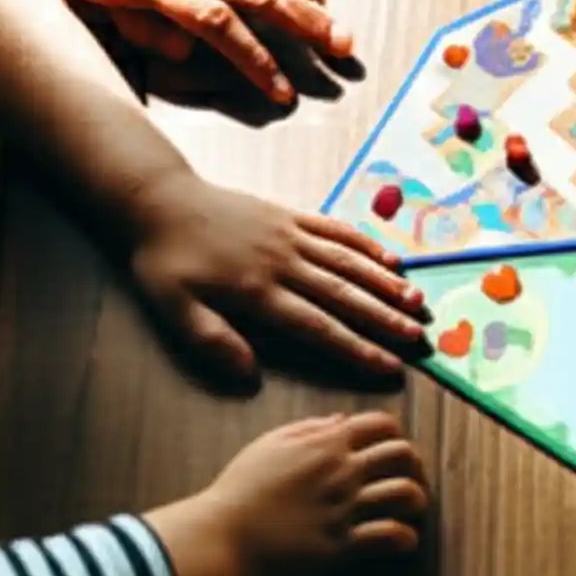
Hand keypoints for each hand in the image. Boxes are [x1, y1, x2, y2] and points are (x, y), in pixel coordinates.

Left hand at [130, 171, 426, 379]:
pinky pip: (336, 230)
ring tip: (416, 301)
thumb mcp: (172, 308)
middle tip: (416, 336)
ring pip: (347, 262)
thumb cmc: (163, 260)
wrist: (159, 199)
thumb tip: (249, 375)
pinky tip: (391, 259)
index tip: (388, 366)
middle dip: (383, 317)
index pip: (317, 326)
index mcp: (257, 291)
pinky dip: (366, 245)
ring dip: (384, 282)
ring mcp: (291, 235)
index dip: (356, 348)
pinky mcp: (291, 215)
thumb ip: (211, 340)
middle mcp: (283, 262)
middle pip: (343, 294)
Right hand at [146, 412, 427, 575]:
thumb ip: (310, 428)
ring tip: (414, 510)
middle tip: (412, 478)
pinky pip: (392, 534)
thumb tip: (342, 420)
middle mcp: (343, 471)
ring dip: (418, 500)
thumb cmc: (240, 490)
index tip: (393, 447)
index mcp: (326, 443)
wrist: (221, 537)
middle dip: (415, 465)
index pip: (382, 424)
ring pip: (406, 492)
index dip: (395, 434)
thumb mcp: (270, 444)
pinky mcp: (343, 544)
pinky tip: (404, 540)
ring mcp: (346, 507)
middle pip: (403, 454)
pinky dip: (407, 537)